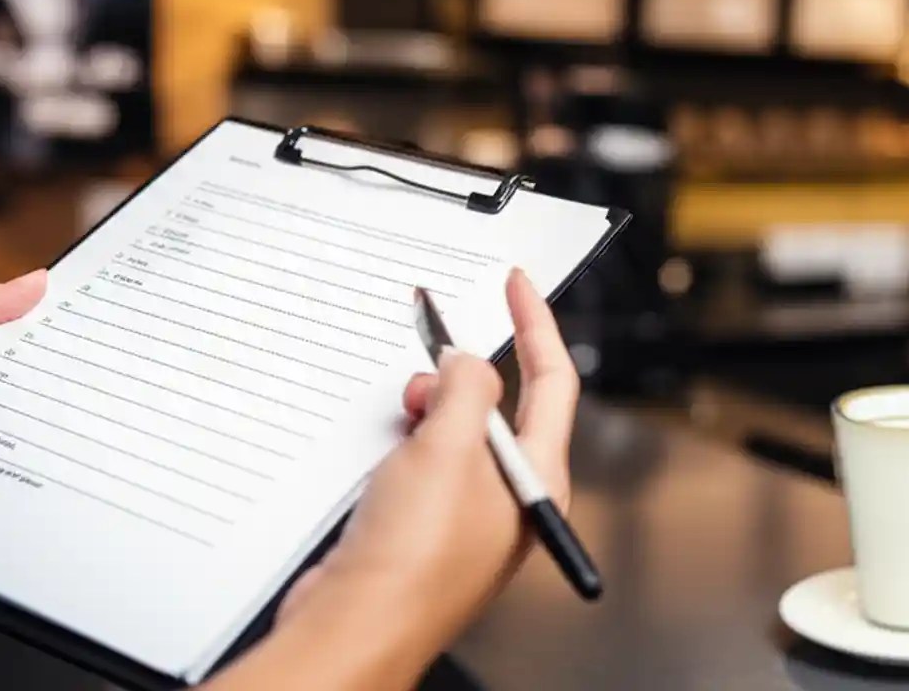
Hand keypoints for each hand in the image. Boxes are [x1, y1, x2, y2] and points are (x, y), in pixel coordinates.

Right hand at [204, 268, 578, 690]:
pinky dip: (407, 444)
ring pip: (455, 434)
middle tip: (430, 354)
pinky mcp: (426, 525)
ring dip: (428, 411)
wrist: (356, 622)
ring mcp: (468, 514)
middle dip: (461, 375)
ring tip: (404, 420)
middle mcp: (510, 497)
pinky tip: (385, 456)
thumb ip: (466, 389)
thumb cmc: (414, 557)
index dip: (536, 325)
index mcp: (539, 479)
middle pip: (499, 406)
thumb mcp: (449, 447)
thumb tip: (464, 363)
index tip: (518, 285)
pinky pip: (424, 462)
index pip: (553, 382)